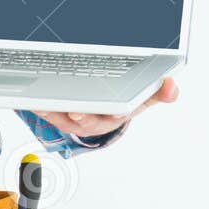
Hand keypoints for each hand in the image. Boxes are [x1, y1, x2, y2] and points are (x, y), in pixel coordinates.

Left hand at [34, 75, 178, 139]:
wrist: (104, 110)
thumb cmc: (123, 101)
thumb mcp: (143, 97)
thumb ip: (159, 92)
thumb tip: (173, 87)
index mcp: (118, 114)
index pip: (121, 114)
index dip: (119, 112)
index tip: (117, 110)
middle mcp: (98, 120)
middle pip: (91, 121)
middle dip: (84, 117)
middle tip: (77, 112)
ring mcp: (78, 120)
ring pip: (66, 120)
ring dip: (57, 113)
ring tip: (47, 105)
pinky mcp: (60, 117)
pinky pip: (49, 114)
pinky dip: (42, 107)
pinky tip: (35, 101)